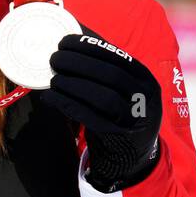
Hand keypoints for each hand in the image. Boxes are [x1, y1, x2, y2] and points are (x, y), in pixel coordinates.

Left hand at [42, 33, 162, 192]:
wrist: (132, 154)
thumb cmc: (119, 112)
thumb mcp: (122, 88)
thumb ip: (103, 69)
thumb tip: (68, 43)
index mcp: (145, 79)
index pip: (118, 57)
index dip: (90, 47)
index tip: (64, 42)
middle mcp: (145, 98)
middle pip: (111, 75)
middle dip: (78, 64)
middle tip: (54, 59)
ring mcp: (135, 119)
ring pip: (103, 97)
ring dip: (73, 85)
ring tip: (53, 80)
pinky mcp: (119, 136)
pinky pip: (91, 118)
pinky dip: (68, 105)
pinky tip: (50, 98)